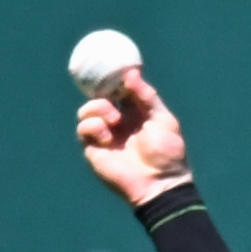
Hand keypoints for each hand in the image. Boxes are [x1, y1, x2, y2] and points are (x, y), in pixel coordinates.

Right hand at [76, 73, 190, 206]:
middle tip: (112, 91)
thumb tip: (131, 73)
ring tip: (115, 119)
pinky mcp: (94, 148)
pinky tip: (108, 136)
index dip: (115, 79)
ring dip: (99, 108)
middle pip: (99, 96)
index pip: (119, 90)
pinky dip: (93, 126)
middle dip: (103, 90)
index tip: (117, 68)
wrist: (159, 183)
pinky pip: (83, 128)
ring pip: (87, 109)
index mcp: (135, 113)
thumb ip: (147, 96)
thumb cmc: (167, 153)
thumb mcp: (164, 119)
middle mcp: (118, 122)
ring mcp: (104, 134)